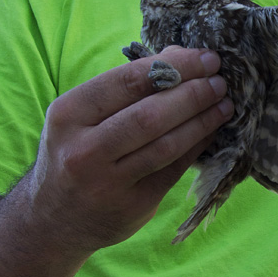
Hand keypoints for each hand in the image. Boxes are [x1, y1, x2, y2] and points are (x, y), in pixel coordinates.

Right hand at [24, 47, 232, 251]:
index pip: (128, 81)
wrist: (52, 221)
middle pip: (150, 114)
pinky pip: (174, 169)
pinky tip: (212, 130)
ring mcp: (108, 182)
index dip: (174, 67)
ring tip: (224, 104)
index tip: (205, 58)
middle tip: (220, 81)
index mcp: (68, 115)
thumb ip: (126, 87)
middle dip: (193, 93)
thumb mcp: (82, 117)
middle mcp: (83, 150)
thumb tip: (179, 55)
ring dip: (202, 120)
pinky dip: (197, 146)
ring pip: (166, 145)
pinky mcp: (133, 206)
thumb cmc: (74, 154)